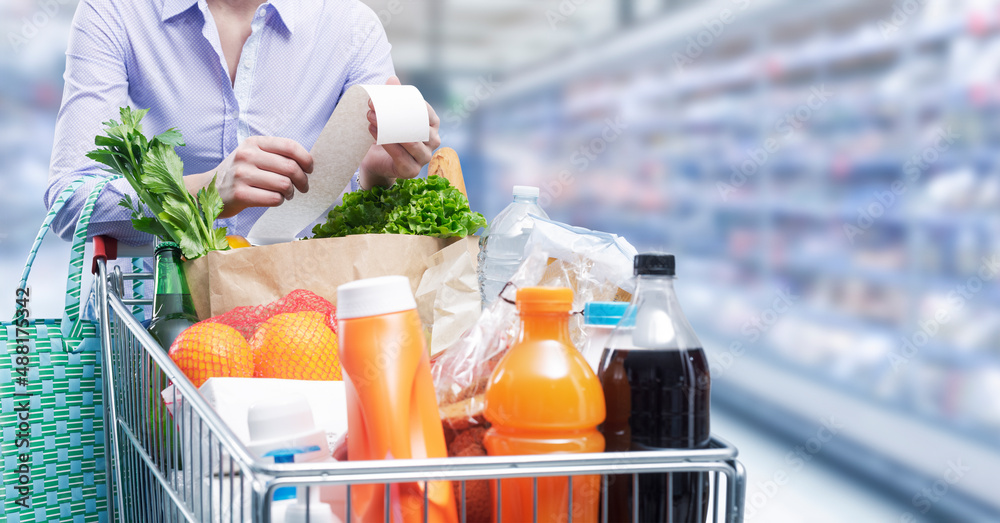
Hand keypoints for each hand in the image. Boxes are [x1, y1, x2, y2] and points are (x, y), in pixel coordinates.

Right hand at [187, 136, 312, 218]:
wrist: (207, 190)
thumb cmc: (238, 173)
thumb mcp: (252, 155)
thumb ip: (275, 155)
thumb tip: (307, 163)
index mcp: (254, 143)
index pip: (289, 146)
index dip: (306, 159)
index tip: (310, 169)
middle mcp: (247, 155)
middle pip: (290, 167)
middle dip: (302, 180)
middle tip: (303, 187)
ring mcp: (242, 174)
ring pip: (284, 184)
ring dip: (290, 192)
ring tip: (287, 194)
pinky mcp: (240, 194)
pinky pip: (274, 199)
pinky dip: (279, 201)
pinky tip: (275, 199)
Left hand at [358, 76, 440, 188]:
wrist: (375, 160)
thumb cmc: (387, 134)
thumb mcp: (390, 116)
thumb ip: (394, 98)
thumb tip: (393, 79)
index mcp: (431, 126)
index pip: (427, 112)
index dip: (412, 103)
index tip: (389, 96)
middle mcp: (433, 142)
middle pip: (419, 128)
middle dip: (397, 116)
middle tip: (374, 107)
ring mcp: (424, 158)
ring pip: (412, 143)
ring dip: (390, 130)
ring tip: (371, 118)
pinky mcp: (412, 171)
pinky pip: (401, 157)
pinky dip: (387, 145)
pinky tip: (373, 133)